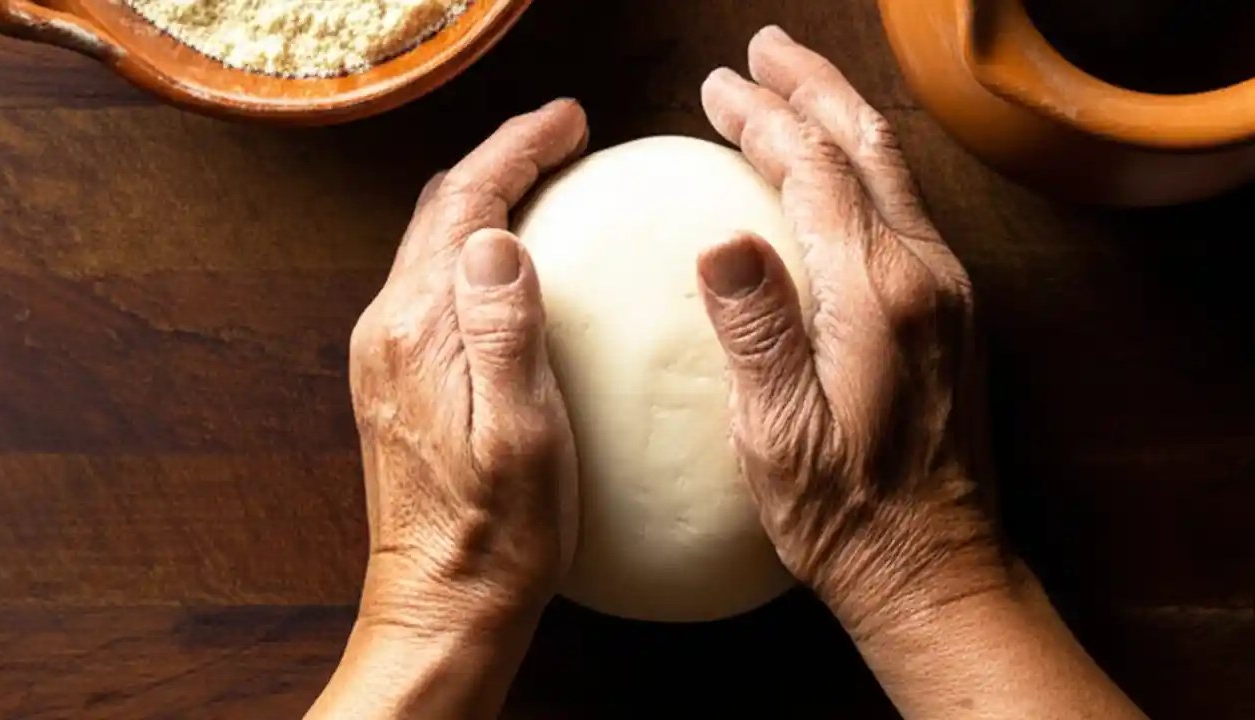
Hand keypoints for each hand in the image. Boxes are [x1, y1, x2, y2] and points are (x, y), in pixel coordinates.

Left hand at [348, 99, 587, 632]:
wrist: (441, 604)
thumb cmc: (496, 533)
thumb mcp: (521, 434)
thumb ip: (503, 330)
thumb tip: (495, 238)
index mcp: (418, 332)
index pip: (464, 206)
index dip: (516, 149)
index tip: (568, 122)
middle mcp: (388, 331)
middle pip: (440, 211)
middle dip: (501, 160)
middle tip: (562, 136)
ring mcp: (386, 354)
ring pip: (435, 243)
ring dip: (487, 199)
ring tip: (545, 176)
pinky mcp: (397, 378)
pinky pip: (435, 283)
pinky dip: (476, 246)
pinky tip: (514, 256)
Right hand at [697, 27, 1005, 639]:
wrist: (936, 567)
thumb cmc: (848, 515)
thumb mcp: (779, 436)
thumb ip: (756, 331)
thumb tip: (722, 241)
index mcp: (877, 296)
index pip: (814, 173)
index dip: (764, 120)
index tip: (718, 88)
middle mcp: (925, 277)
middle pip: (867, 147)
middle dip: (812, 87)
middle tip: (763, 48)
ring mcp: (946, 291)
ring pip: (892, 171)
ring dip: (841, 116)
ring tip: (796, 83)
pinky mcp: (950, 314)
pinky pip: (904, 209)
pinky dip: (861, 166)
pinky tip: (834, 170)